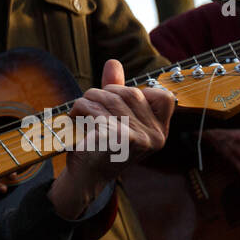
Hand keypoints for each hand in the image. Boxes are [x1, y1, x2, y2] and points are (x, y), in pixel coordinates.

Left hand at [50, 60, 174, 217]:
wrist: (85, 177)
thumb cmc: (100, 145)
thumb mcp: (113, 116)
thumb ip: (116, 89)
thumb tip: (113, 62)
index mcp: (160, 131)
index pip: (164, 97)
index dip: (139, 93)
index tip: (119, 106)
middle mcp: (155, 136)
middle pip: (127, 92)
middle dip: (102, 94)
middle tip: (89, 109)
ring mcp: (139, 138)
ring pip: (106, 97)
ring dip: (86, 102)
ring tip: (80, 115)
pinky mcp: (117, 139)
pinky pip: (93, 109)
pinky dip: (78, 111)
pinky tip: (76, 122)